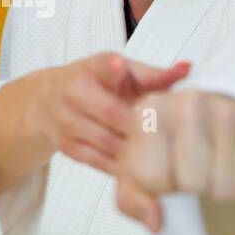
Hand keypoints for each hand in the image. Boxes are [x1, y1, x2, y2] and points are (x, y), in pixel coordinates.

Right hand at [39, 53, 190, 176]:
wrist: (46, 100)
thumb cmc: (94, 83)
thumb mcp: (120, 72)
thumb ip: (153, 74)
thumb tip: (188, 69)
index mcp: (92, 68)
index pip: (101, 66)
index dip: (112, 68)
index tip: (119, 66)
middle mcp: (74, 92)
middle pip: (112, 113)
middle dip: (141, 126)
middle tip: (169, 133)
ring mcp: (67, 121)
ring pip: (108, 142)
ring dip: (135, 151)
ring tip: (160, 154)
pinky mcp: (67, 146)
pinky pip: (99, 162)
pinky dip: (121, 167)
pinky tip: (140, 169)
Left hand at [114, 89, 234, 233]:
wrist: (208, 119)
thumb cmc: (167, 147)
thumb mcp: (136, 174)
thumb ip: (132, 201)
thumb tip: (156, 222)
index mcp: (151, 111)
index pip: (155, 178)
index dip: (162, 187)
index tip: (166, 169)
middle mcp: (190, 103)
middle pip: (194, 182)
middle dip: (193, 188)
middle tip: (193, 170)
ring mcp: (229, 111)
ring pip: (226, 187)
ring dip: (220, 189)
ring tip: (213, 168)